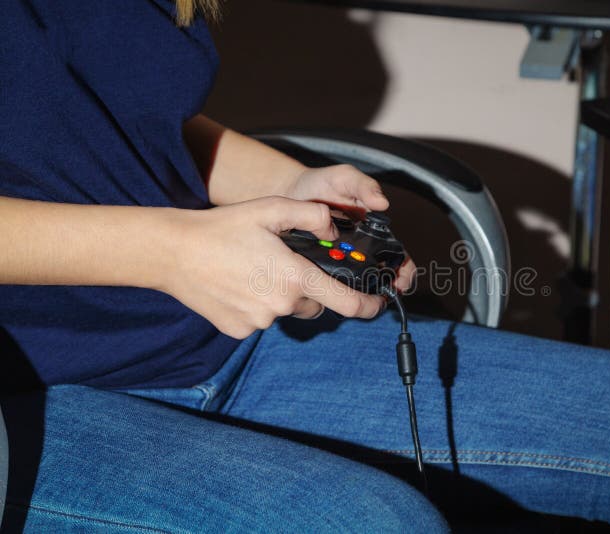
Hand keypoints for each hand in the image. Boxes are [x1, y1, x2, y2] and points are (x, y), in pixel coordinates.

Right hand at [160, 197, 385, 338]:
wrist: (173, 253)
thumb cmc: (223, 228)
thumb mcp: (271, 209)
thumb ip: (310, 214)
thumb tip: (333, 227)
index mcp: (296, 277)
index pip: (346, 302)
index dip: (368, 306)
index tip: (377, 304)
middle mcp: (282, 305)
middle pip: (314, 303)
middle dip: (310, 287)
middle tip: (285, 265)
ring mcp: (260, 322)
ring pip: (285, 310)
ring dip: (281, 295)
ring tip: (254, 270)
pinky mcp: (239, 331)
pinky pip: (261, 319)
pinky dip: (257, 305)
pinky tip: (238, 284)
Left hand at [286, 164, 416, 292]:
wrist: (287, 191)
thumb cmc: (320, 183)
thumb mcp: (344, 178)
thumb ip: (364, 186)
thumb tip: (383, 204)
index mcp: (375, 231)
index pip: (398, 255)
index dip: (404, 270)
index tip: (400, 281)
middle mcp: (362, 248)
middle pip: (382, 274)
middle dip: (387, 288)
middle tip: (382, 297)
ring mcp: (342, 259)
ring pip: (358, 282)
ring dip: (362, 292)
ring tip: (361, 299)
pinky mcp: (322, 264)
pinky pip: (333, 280)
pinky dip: (336, 288)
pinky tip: (333, 293)